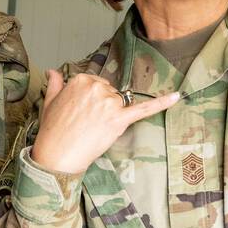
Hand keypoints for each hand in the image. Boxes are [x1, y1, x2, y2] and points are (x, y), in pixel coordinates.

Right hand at [30, 69, 178, 174]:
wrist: (57, 155)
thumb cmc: (52, 131)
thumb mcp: (50, 102)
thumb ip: (55, 84)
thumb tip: (52, 71)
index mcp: (81, 80)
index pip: (97, 85)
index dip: (92, 101)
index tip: (82, 112)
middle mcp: (97, 87)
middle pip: (111, 94)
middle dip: (103, 108)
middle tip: (86, 124)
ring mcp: (109, 103)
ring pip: (120, 105)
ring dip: (112, 116)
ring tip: (93, 129)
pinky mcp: (119, 120)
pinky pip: (143, 109)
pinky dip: (162, 103)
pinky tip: (177, 96)